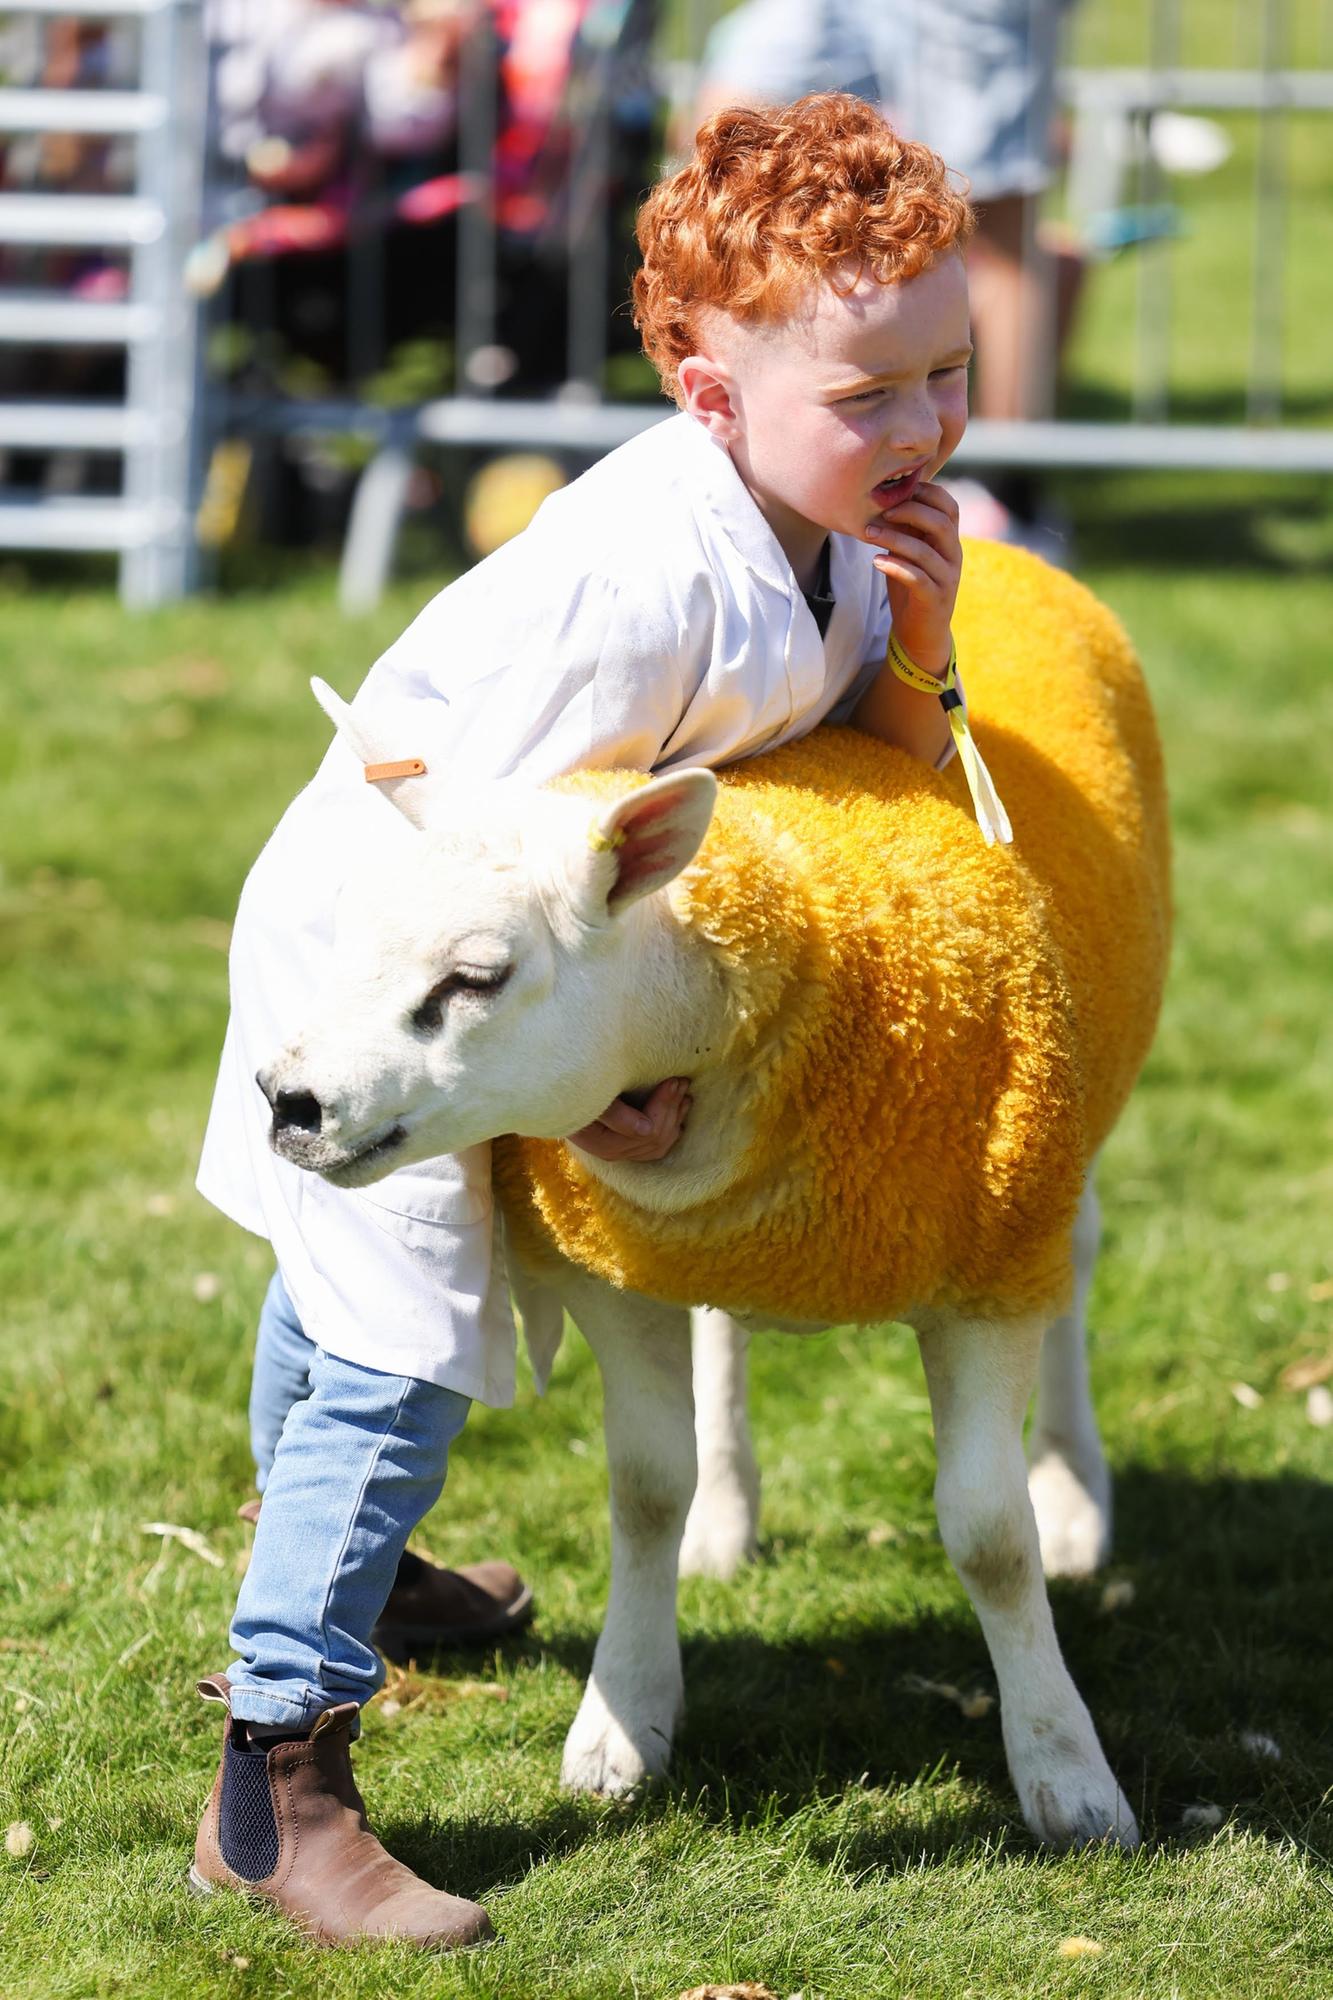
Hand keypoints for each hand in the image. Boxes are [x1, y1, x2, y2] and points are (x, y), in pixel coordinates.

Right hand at [565, 1077, 691, 1161]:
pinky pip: (654, 1147)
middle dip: (671, 1109)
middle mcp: (609, 1152)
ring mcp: (617, 1152)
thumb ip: (614, 1113)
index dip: (663, 1105)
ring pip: (658, 1145)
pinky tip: (679, 1114)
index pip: (645, 1131)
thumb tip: (647, 1130)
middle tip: (682, 1081)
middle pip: (653, 1139)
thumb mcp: (588, 1094)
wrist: (555, 1088)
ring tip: (684, 1093)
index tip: (673, 1080)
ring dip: (674, 1118)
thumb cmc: (571, 1084)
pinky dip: (670, 1130)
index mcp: (599, 1141)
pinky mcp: (623, 1145)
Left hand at [865, 480, 961, 675]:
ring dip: (894, 539)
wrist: (921, 633)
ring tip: (868, 533)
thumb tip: (883, 501)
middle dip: (909, 511)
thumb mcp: (908, 554)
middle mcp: (953, 556)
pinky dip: (895, 567)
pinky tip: (876, 562)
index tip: (897, 490)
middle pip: (940, 522)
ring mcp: (946, 578)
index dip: (927, 492)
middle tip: (881, 512)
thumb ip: (904, 531)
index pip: (949, 506)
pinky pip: (917, 578)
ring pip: (924, 551)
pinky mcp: (935, 598)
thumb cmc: (911, 588)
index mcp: (949, 540)